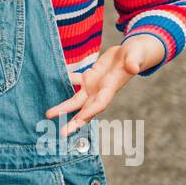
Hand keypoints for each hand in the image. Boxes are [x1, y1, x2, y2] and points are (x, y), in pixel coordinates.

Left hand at [46, 35, 164, 136]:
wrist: (133, 52)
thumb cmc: (136, 53)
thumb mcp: (136, 55)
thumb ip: (133, 62)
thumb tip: (133, 67)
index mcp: (111, 88)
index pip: (100, 104)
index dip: (90, 112)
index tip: (78, 121)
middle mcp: (101, 90)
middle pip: (86, 110)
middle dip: (74, 122)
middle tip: (62, 133)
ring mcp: (94, 85)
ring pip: (76, 100)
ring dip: (63, 107)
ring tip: (49, 114)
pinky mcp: (90, 76)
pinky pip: (74, 81)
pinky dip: (63, 82)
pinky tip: (50, 84)